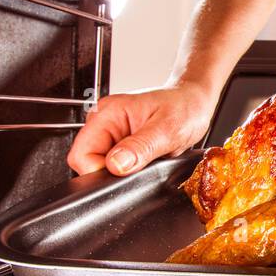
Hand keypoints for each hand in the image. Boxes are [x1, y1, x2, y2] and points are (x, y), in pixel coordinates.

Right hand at [67, 84, 214, 176]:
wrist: (194, 102)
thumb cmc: (184, 107)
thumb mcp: (167, 129)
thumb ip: (140, 147)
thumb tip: (115, 165)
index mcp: (108, 113)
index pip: (81, 154)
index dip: (98, 171)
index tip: (123, 173)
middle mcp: (104, 122)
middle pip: (87, 162)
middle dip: (112, 172)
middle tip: (142, 163)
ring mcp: (110, 132)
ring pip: (101, 166)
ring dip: (123, 170)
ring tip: (148, 157)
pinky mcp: (119, 142)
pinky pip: (114, 165)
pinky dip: (129, 169)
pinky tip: (146, 159)